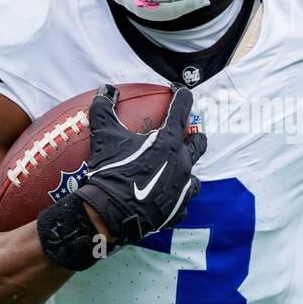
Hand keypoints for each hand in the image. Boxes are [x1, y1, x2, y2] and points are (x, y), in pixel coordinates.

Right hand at [74, 84, 206, 246]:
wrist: (111, 213)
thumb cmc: (110, 170)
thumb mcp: (104, 137)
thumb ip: (104, 109)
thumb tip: (105, 90)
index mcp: (168, 141)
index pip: (181, 109)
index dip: (181, 95)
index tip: (178, 89)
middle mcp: (182, 162)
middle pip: (198, 143)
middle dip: (196, 135)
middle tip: (189, 133)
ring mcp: (183, 187)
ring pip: (195, 176)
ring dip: (187, 169)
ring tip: (178, 169)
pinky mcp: (178, 208)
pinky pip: (182, 200)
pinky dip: (176, 196)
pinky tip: (167, 197)